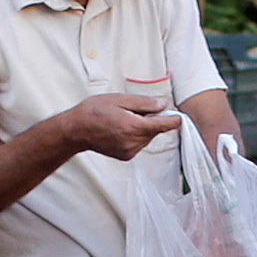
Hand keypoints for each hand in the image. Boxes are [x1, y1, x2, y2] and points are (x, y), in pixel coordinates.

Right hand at [62, 94, 184, 160]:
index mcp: (133, 127)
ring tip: (125, 119)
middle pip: (155, 131)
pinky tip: (121, 129)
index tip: (179, 115)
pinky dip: (136, 136)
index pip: (163, 125)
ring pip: (148, 137)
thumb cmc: (94, 111)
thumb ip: (144, 103)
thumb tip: (163, 106)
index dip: (174, 119)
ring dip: (144, 128)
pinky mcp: (126, 156)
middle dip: (153, 120)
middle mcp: (133, 142)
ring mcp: (130, 151)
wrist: (76, 130)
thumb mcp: (119, 99)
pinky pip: (139, 144)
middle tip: (138, 110)